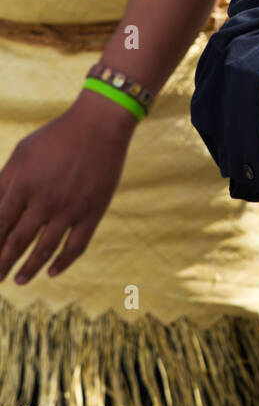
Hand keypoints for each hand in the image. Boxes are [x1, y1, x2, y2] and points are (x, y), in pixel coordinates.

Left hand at [0, 91, 136, 284]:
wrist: (100, 124)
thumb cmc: (56, 135)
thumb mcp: (22, 152)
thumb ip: (3, 180)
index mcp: (24, 184)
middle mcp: (45, 200)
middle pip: (17, 242)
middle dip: (2, 264)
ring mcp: (70, 208)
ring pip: (45, 250)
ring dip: (28, 269)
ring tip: (18, 281)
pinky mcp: (93, 212)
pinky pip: (76, 246)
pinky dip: (62, 263)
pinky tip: (51, 272)